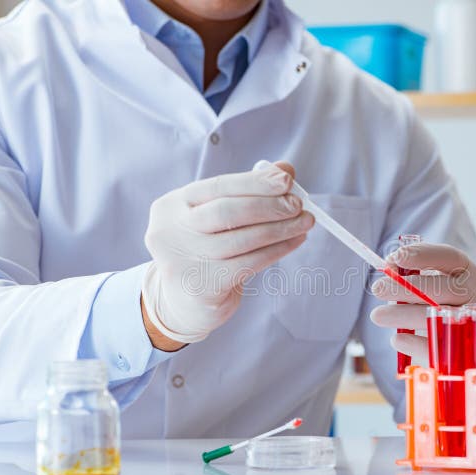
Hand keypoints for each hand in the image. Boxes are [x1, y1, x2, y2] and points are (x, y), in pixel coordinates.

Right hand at [141, 161, 313, 348]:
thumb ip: (246, 193)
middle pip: (227, 212)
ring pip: (243, 239)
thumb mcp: (216, 219)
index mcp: (171, 206)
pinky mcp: (202, 286)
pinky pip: (249, 263)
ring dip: (280, 229)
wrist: (186, 304)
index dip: (254, 182)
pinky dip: (277, 250)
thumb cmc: (206, 252)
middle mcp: (170, 231)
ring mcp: (183, 261)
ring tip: (304, 222)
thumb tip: (284, 170)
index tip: (286, 179)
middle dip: (269, 206)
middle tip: (298, 205)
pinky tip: (294, 241)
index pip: (217, 186)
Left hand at [369, 243, 475, 360]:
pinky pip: (440, 348)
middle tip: (378, 288)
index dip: (423, 255)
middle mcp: (474, 293)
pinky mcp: (461, 348)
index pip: (449, 257)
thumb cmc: (433, 298)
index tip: (396, 256)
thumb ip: (407, 272)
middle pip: (445, 289)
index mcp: (466, 270)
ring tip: (377, 315)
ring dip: (405, 315)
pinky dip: (416, 344)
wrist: (454, 332)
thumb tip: (388, 268)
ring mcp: (471, 322)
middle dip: (408, 288)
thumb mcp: (423, 279)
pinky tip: (396, 339)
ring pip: (439, 318)